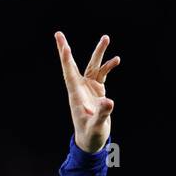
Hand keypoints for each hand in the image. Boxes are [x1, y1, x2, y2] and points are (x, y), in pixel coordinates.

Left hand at [55, 32, 119, 153]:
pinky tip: (117, 60)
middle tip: (58, 34)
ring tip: (106, 38)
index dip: (66, 59)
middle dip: (66, 50)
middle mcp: (80, 89)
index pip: (69, 73)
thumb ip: (102, 114)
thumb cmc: (91, 135)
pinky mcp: (97, 91)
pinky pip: (102, 74)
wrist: (92, 141)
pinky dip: (109, 67)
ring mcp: (88, 89)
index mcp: (76, 95)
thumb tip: (109, 102)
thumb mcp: (96, 126)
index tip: (64, 45)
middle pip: (72, 65)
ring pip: (92, 66)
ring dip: (99, 53)